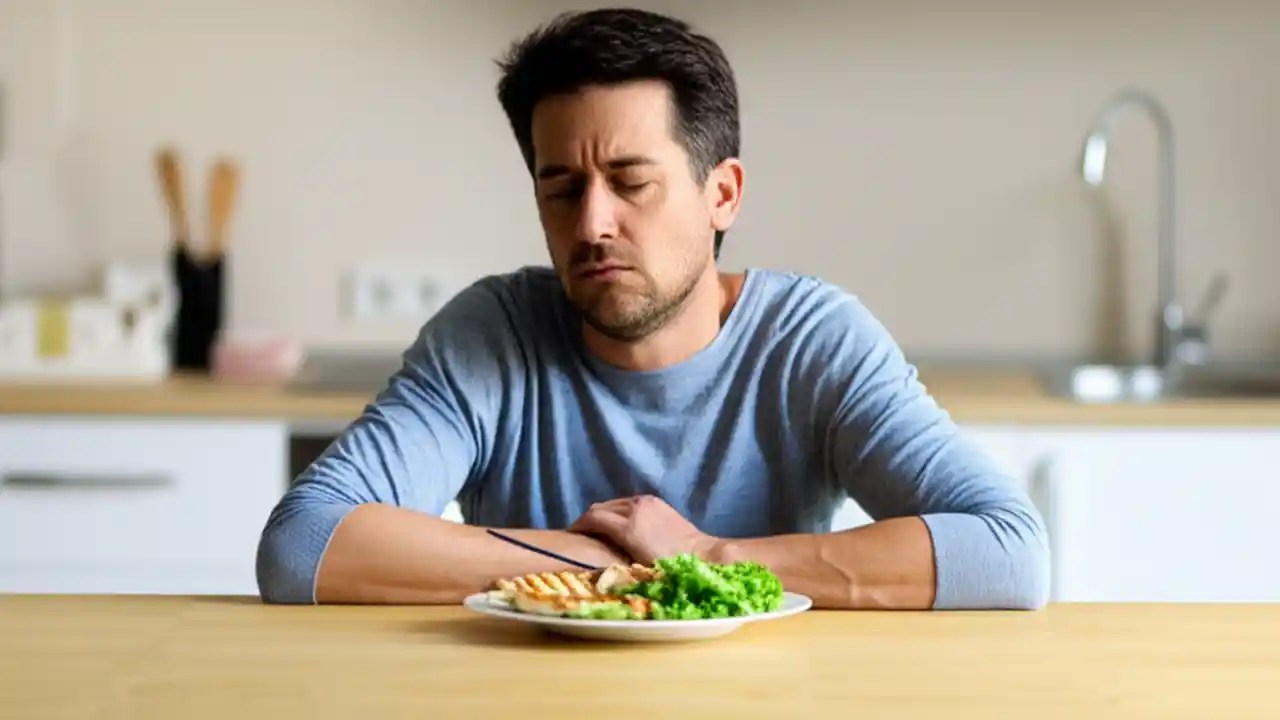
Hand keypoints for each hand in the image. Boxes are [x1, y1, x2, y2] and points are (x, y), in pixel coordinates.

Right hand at [568, 495, 721, 564]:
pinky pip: (628, 502)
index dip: (577, 525)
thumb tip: (592, 557)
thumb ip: (613, 555)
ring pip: (614, 503)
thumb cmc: (670, 566)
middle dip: (588, 519)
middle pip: (601, 507)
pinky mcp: (656, 500)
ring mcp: (646, 501)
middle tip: (581, 534)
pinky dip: (618, 511)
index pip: (593, 518)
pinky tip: (619, 524)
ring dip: (603, 514)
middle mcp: (634, 508)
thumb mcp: (638, 566)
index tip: (569, 535)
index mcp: (628, 526)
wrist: (702, 553)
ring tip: (598, 529)